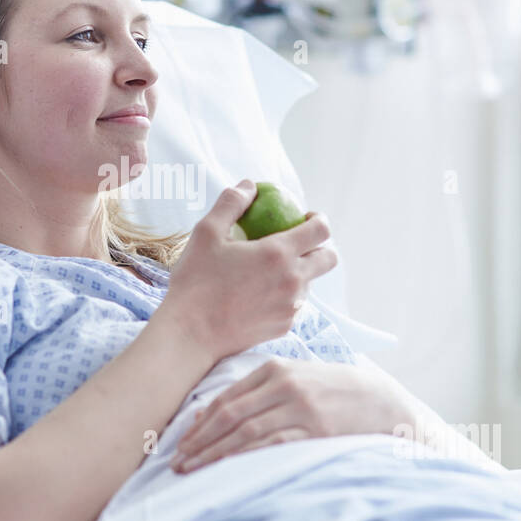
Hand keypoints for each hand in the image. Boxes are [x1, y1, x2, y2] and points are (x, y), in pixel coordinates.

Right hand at [159, 181, 337, 361]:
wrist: (191, 334)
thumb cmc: (196, 281)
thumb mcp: (206, 233)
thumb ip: (231, 203)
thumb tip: (249, 186)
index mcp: (279, 253)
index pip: (321, 230)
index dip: (318, 219)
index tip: (306, 217)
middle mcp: (293, 280)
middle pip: (329, 258)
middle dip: (321, 246)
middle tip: (298, 243)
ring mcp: (291, 307)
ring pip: (311, 283)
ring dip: (300, 272)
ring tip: (270, 271)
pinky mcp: (284, 326)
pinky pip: (295, 305)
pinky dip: (285, 296)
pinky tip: (259, 295)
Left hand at [170, 357, 413, 472]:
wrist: (379, 400)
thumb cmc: (329, 390)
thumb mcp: (294, 377)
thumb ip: (255, 390)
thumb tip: (208, 412)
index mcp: (274, 369)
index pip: (225, 398)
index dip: (199, 423)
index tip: (180, 442)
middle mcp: (284, 386)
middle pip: (229, 416)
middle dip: (199, 440)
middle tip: (176, 461)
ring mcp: (300, 409)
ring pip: (246, 433)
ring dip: (214, 453)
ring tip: (193, 469)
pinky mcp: (316, 431)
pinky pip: (272, 445)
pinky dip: (245, 456)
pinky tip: (227, 467)